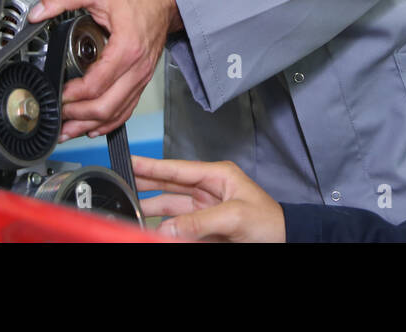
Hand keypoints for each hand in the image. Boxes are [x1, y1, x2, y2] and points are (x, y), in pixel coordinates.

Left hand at [28, 0, 180, 140]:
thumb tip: (38, 12)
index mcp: (126, 48)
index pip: (97, 85)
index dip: (73, 95)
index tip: (57, 94)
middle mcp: (136, 68)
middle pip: (106, 107)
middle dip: (78, 116)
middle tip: (57, 114)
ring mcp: (141, 77)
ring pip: (116, 114)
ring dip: (90, 125)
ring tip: (67, 130)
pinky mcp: (141, 81)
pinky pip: (126, 109)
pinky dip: (108, 123)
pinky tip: (92, 127)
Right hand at [132, 154, 285, 241]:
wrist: (285, 243)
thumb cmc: (270, 223)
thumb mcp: (235, 217)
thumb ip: (198, 222)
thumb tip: (166, 229)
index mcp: (217, 177)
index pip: (178, 169)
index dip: (152, 166)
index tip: (131, 162)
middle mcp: (207, 191)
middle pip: (169, 187)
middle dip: (145, 186)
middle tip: (120, 184)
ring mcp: (204, 212)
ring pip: (169, 210)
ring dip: (151, 213)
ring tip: (129, 213)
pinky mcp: (204, 231)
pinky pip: (178, 229)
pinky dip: (164, 231)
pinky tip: (150, 231)